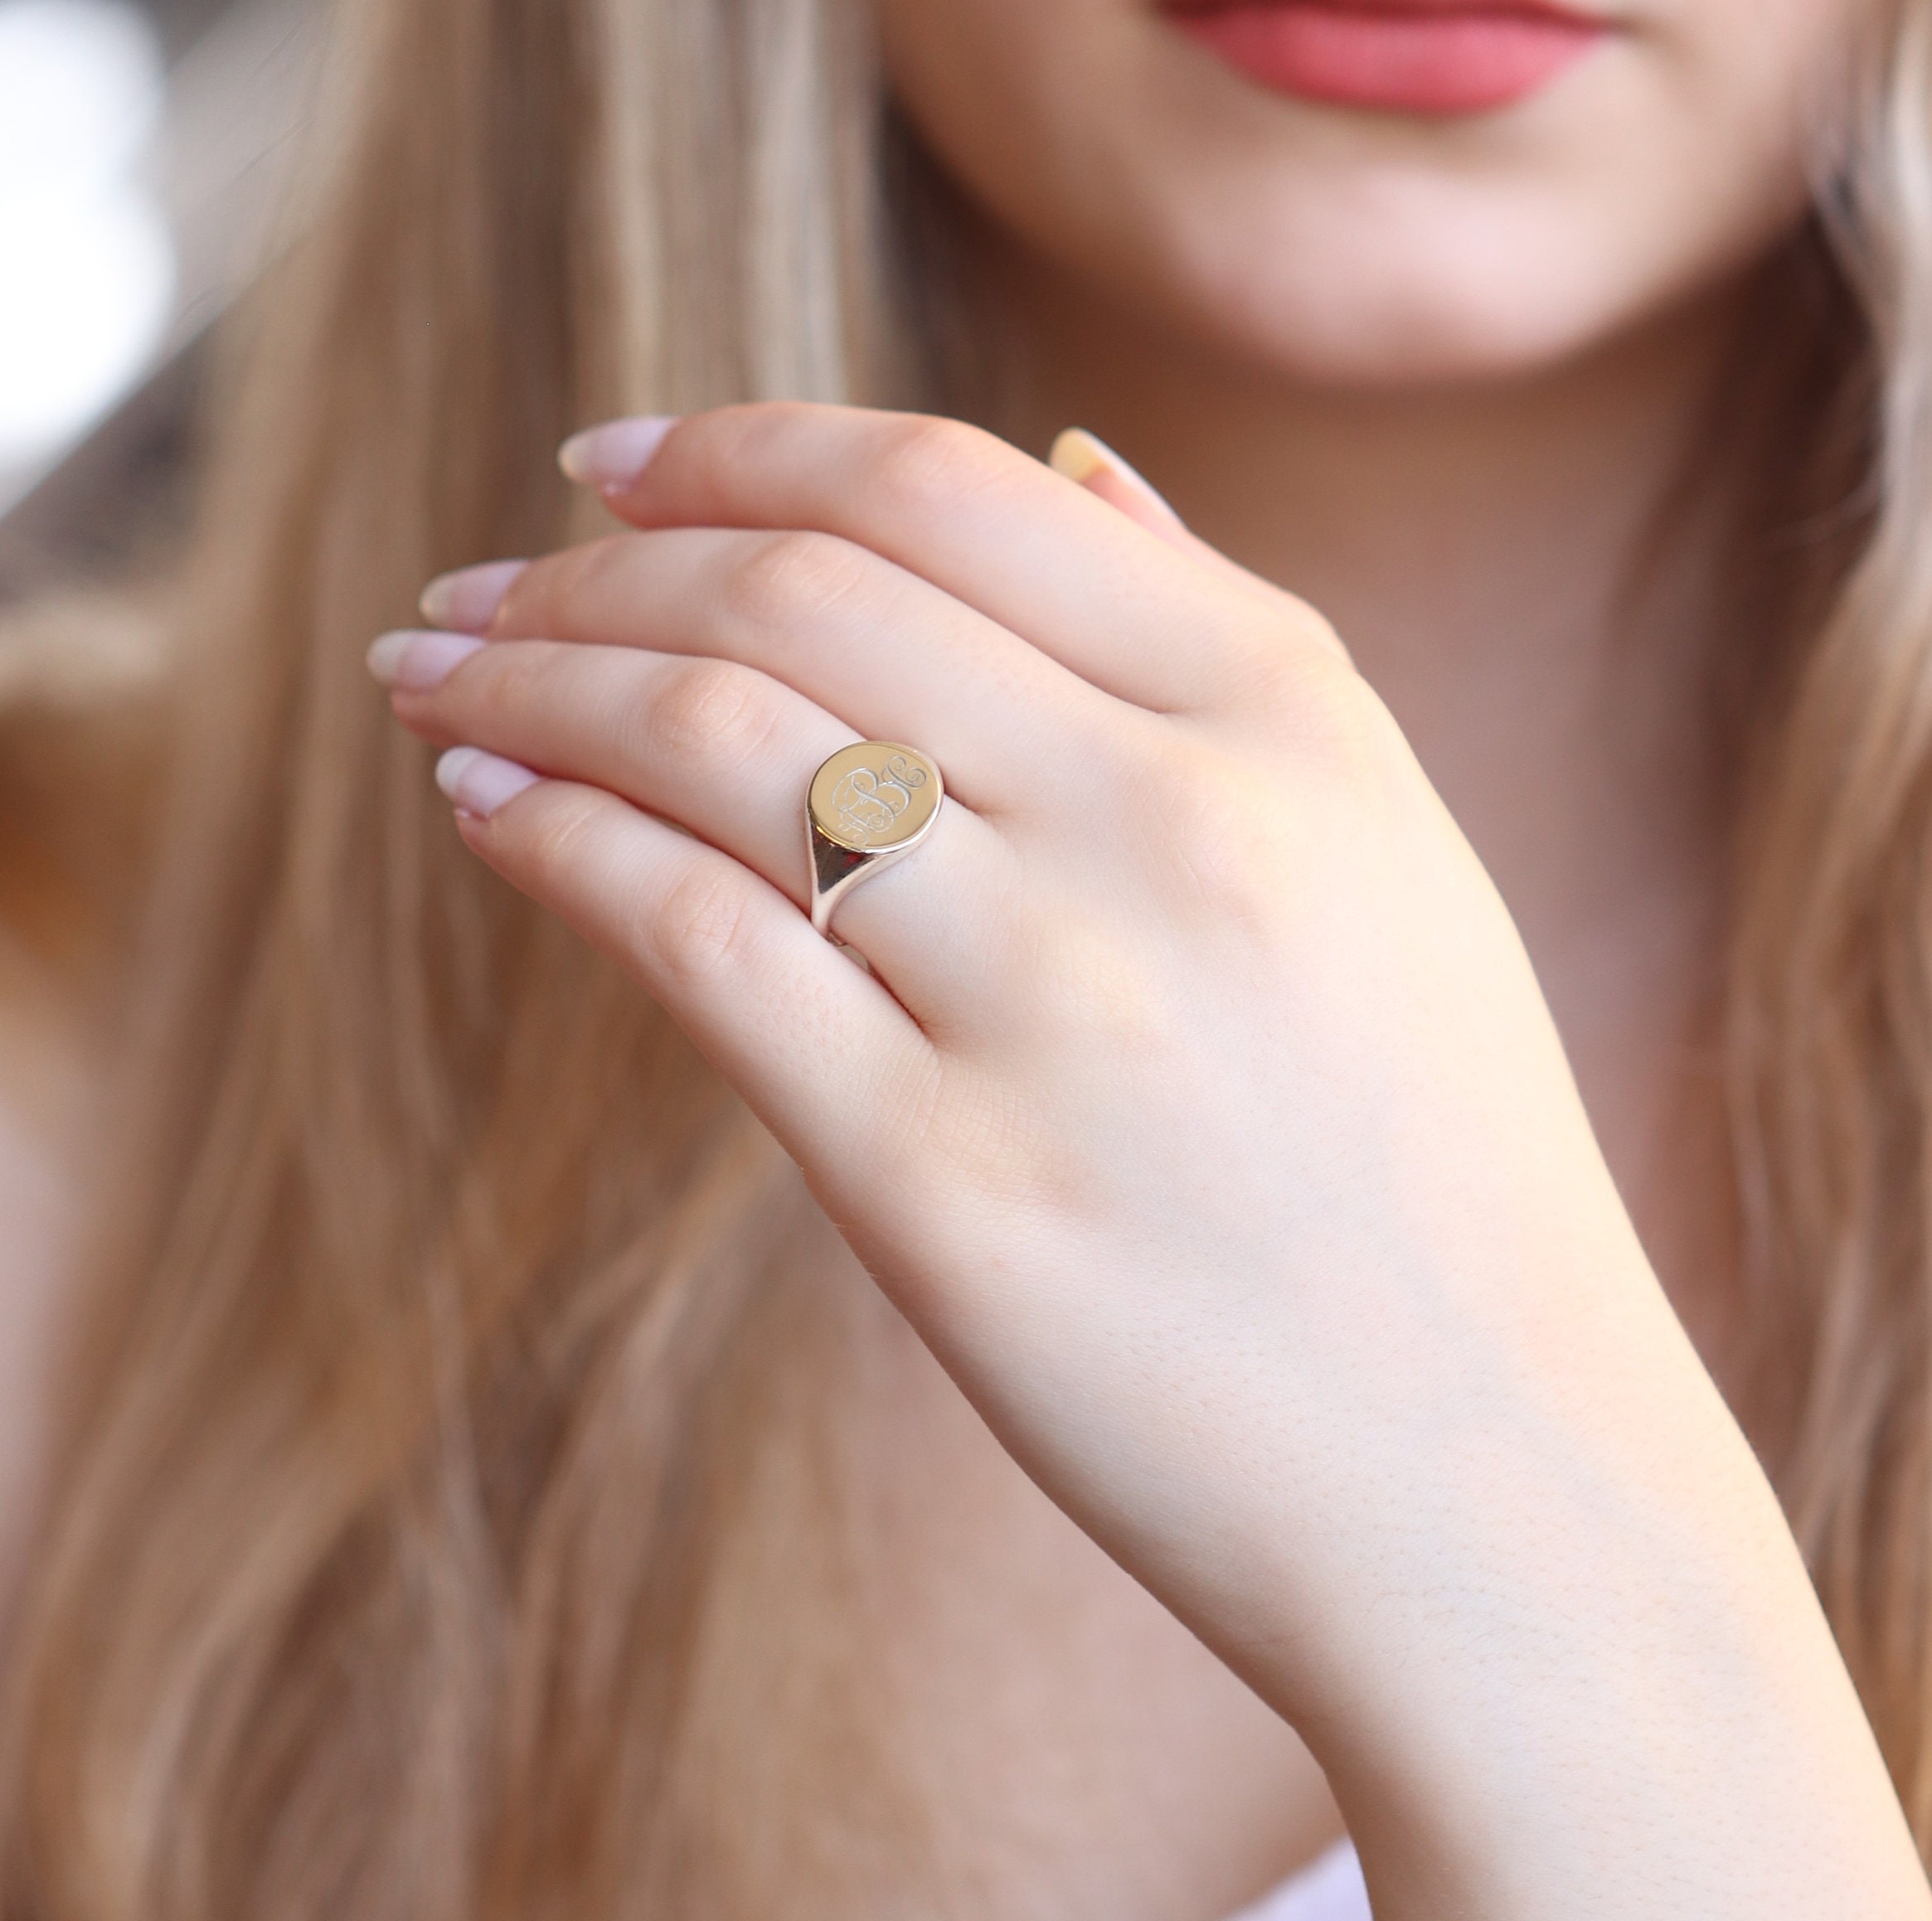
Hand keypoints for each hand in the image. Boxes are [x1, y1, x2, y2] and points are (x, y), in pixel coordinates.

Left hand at [374, 404, 1931, 1914]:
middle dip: (593, 564)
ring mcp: (1056, 1002)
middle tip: (475, 588)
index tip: (605, 462)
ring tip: (434, 679)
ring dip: (534, 683)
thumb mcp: (1389, 841)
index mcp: (1285, 716)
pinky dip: (559, 841)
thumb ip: (1222, 628)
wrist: (1496, 1485)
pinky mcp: (944, 1188)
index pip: (948, 486)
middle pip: (801, 594)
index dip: (739, 445)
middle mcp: (1173, 823)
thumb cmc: (1431, 1154)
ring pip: (716, 741)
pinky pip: (695, 939)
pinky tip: (488, 810)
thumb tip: (1066, 450)